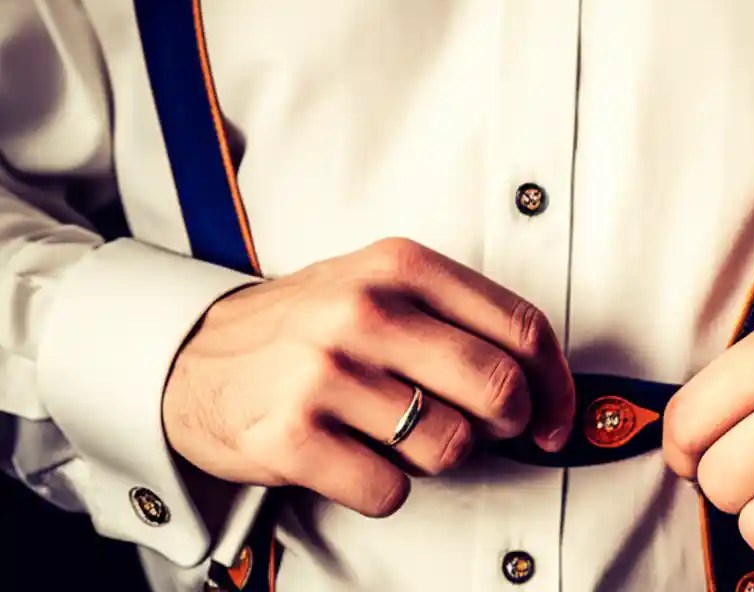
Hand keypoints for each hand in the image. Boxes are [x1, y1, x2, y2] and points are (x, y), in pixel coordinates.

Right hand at [162, 237, 574, 517]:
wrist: (192, 360)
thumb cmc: (310, 328)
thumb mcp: (382, 286)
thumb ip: (461, 318)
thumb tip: (547, 385)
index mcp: (401, 265)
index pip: (521, 328)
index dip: (557, 386)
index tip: (557, 419)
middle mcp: (364, 310)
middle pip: (498, 389)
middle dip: (509, 426)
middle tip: (487, 432)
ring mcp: (325, 373)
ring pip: (450, 447)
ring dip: (439, 457)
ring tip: (398, 435)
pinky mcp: (292, 437)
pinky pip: (390, 492)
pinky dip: (386, 489)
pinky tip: (356, 458)